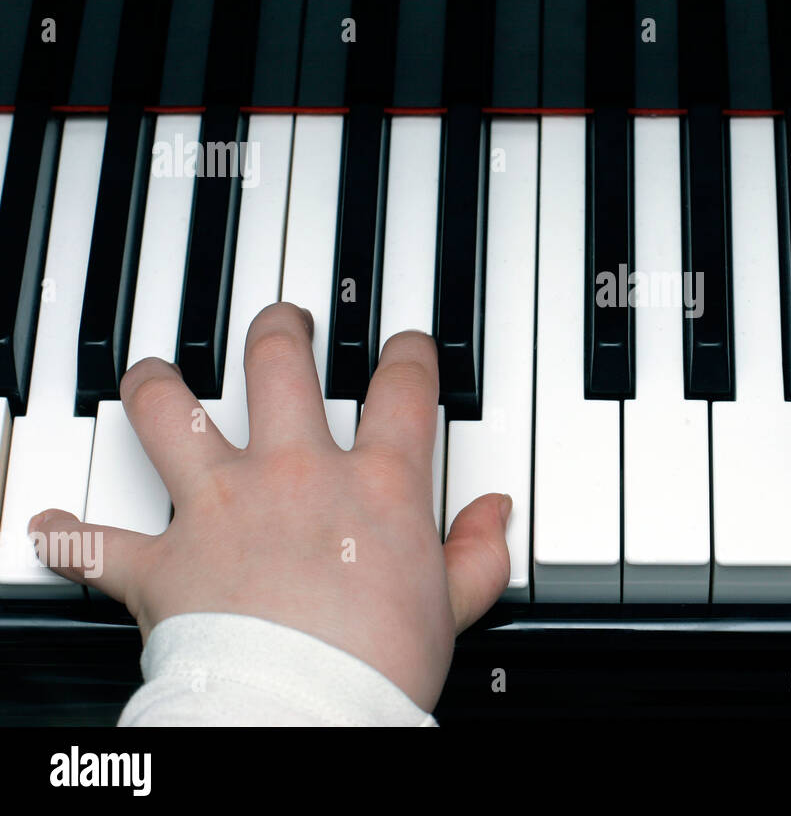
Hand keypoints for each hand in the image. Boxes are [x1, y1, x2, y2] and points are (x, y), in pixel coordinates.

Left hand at [27, 303, 509, 711]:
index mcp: (375, 484)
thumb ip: (476, 555)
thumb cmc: (375, 667)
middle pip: (278, 365)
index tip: (406, 346)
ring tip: (154, 375)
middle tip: (281, 326)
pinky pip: (96, 542)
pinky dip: (67, 534)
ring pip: (171, 414)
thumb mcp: (451, 609)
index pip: (402, 388)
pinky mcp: (162, 561)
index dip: (409, 353)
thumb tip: (494, 519)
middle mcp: (295, 474)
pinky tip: (47, 525)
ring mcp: (221, 507)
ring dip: (156, 387)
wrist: (301, 714)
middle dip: (278, 332)